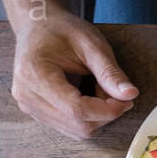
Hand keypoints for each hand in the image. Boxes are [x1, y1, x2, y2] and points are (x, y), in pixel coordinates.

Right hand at [10, 6, 136, 139]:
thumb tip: (130, 94)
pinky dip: (87, 117)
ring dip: (97, 116)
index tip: (126, 100)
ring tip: (97, 89)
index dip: (108, 111)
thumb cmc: (61, 31)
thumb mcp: (91, 45)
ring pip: (77, 130)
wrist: (39, 26)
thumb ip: (110, 72)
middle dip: (104, 113)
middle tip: (114, 91)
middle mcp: (26, 95)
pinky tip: (88, 96)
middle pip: (78, 124)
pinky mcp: (37, 112)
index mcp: (33, 74)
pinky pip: (70, 127)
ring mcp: (29, 106)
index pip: (76, 110)